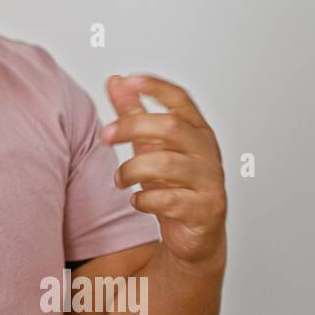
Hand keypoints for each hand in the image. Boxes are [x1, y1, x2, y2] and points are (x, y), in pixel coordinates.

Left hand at [102, 73, 226, 265]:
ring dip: (132, 169)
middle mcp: (206, 152)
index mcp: (196, 131)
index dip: (156, 87)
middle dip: (132, 127)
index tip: (129, 80)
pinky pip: (170, 200)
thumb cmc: (175, 185)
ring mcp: (209, 181)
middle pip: (171, 127)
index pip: (180, 100)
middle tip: (106, 135)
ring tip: (119, 179)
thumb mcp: (152, 146)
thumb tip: (115, 81)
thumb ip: (134, 113)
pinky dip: (145, 199)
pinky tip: (136, 200)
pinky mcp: (205, 209)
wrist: (197, 234)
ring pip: (167, 164)